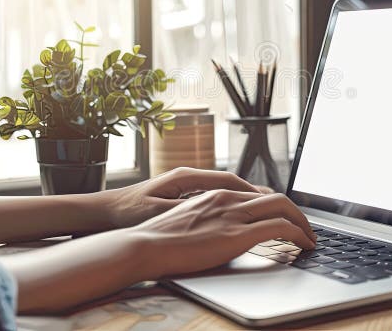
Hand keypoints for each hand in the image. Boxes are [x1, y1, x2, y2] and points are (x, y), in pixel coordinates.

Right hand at [1, 187, 315, 312]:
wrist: (142, 245)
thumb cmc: (155, 239)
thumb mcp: (183, 221)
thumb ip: (203, 220)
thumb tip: (215, 233)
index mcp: (214, 193)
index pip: (256, 193)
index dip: (275, 205)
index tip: (285, 217)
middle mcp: (227, 197)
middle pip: (275, 196)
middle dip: (296, 212)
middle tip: (306, 227)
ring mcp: (233, 213)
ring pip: (283, 207)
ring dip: (303, 222)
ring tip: (310, 238)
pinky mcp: (237, 233)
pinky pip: (280, 227)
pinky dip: (299, 234)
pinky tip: (304, 245)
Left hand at [99, 167, 269, 228]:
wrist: (107, 211)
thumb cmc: (130, 212)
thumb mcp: (159, 213)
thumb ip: (187, 211)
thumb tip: (214, 211)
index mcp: (186, 178)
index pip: (230, 182)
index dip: (254, 194)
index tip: (273, 205)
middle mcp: (190, 176)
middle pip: (233, 183)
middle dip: (260, 195)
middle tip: (284, 209)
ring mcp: (188, 184)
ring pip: (227, 189)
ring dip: (248, 199)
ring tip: (271, 211)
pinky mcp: (184, 194)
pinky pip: (217, 195)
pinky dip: (234, 203)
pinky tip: (242, 216)